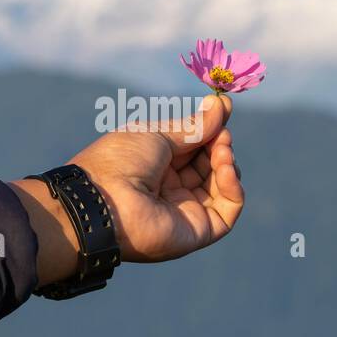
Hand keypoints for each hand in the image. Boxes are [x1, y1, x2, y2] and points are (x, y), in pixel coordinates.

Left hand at [10, 94, 243, 285]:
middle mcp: (169, 189)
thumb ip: (194, 126)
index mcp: (154, 165)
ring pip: (221, 187)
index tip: (222, 112)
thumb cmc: (121, 160)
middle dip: (220, 145)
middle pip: (209, 166)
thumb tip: (222, 106)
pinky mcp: (197, 231)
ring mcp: (184, 211)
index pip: (193, 147)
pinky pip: (227, 210)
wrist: (102, 200)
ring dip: (227, 163)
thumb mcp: (158, 134)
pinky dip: (233, 188)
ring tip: (221, 148)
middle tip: (222, 134)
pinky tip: (225, 168)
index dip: (210, 130)